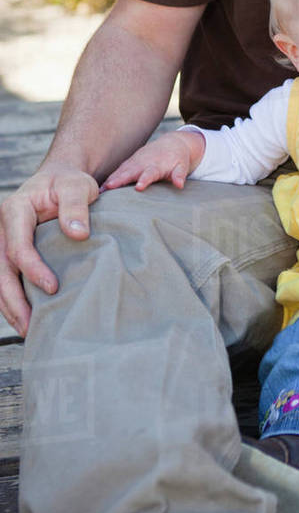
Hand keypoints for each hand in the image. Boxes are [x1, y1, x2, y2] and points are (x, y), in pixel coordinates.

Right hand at [0, 163, 98, 336]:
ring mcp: (3, 242)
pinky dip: (12, 301)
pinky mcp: (9, 253)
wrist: (60, 181)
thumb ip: (76, 206)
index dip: (32, 269)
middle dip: (13, 300)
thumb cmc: (70, 183)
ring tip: (28, 331)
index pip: (18, 247)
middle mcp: (3, 228)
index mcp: (15, 210)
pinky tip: (25, 319)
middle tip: (31, 325)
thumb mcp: (78, 186)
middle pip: (0, 270)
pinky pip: (5, 280)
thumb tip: (77, 234)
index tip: (52, 288)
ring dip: (9, 307)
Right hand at [101, 130, 204, 192]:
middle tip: (108, 187)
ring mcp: (135, 161)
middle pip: (130, 172)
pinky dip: (110, 178)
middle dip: (120, 179)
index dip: (144, 180)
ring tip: (100, 190)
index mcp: (157, 165)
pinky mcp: (130, 162)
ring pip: (121, 171)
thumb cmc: (178, 159)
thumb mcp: (182, 166)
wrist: (172, 143)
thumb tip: (180, 185)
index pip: (150, 173)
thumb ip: (180, 175)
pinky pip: (118, 170)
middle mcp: (143, 162)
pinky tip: (101, 188)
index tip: (138, 187)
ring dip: (111, 179)